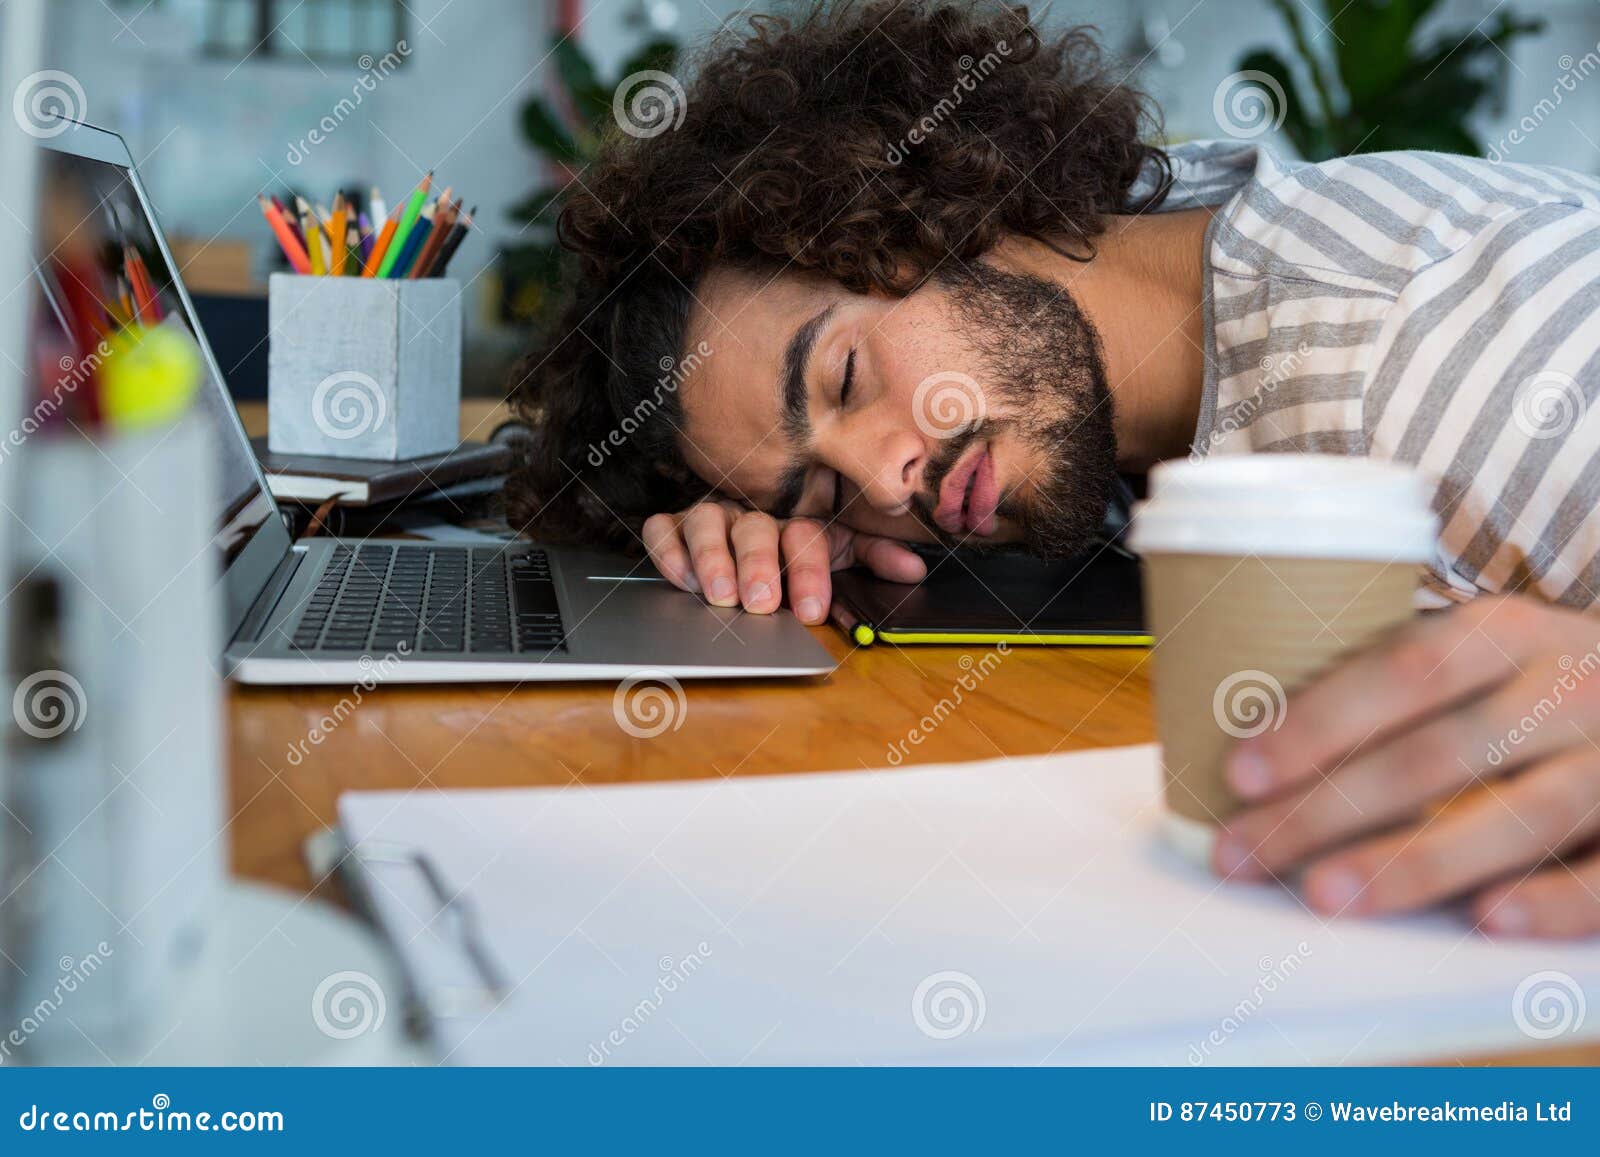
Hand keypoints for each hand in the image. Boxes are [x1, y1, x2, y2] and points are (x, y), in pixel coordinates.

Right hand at [641, 499, 926, 623]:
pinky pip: (663, 529)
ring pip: (706, 521)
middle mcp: (754, 515)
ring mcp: (712, 518)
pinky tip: (682, 580)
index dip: (811, 571)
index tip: (812, 609)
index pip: (806, 536)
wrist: (748, 547)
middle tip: (761, 603)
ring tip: (720, 595)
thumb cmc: (798, 555)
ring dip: (712, 557)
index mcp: (796, 522)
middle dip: (758, 565)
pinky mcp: (674, 528)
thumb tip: (913, 569)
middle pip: (755, 529)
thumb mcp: (840, 555)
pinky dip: (670, 551)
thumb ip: (872, 560)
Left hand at [1215, 594, 1599, 937]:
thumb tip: (1253, 743)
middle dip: (1328, 809)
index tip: (1240, 773)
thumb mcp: (1485, 651)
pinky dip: (1549, 901)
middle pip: (1438, 755)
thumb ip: (1395, 686)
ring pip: (1515, 818)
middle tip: (1247, 852)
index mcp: (1509, 634)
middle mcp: (1566, 692)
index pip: (1405, 672)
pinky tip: (1484, 918)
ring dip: (1414, 861)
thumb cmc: (1538, 684)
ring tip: (1326, 892)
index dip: (1320, 722)